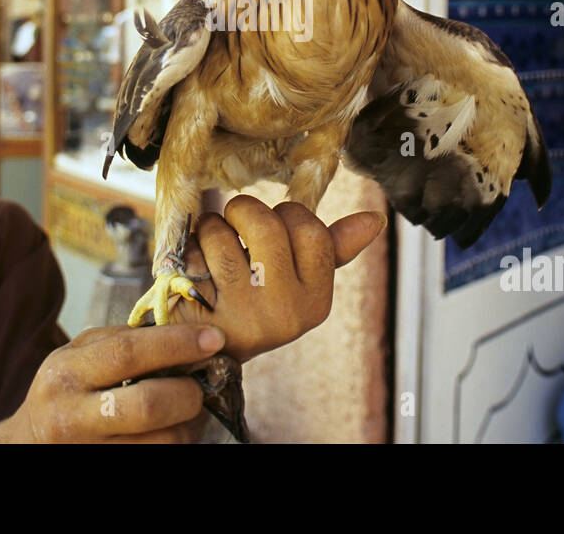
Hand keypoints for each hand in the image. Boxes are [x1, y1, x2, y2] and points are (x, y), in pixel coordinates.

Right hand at [15, 323, 225, 442]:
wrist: (29, 442)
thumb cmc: (65, 389)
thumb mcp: (77, 356)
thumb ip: (121, 341)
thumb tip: (183, 334)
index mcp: (66, 374)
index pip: (128, 353)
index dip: (177, 344)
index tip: (214, 338)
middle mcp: (71, 417)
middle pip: (148, 405)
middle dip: (188, 393)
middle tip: (198, 386)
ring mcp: (88, 451)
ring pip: (161, 442)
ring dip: (189, 426)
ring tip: (190, 412)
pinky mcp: (104, 469)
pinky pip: (157, 457)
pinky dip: (175, 443)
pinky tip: (173, 430)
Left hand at [169, 194, 386, 362]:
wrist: (204, 352)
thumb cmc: (254, 302)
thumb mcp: (296, 281)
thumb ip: (333, 248)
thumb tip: (374, 220)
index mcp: (316, 301)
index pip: (312, 230)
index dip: (287, 216)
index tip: (274, 229)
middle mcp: (287, 313)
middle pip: (269, 224)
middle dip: (245, 212)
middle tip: (237, 228)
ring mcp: (245, 316)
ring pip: (225, 232)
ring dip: (212, 228)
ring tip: (213, 248)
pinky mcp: (205, 313)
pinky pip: (195, 253)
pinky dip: (189, 247)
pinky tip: (195, 266)